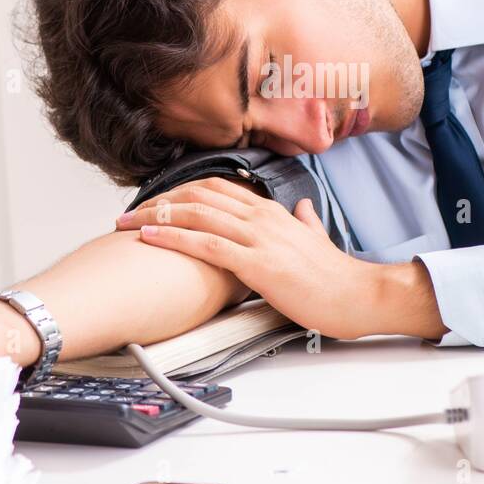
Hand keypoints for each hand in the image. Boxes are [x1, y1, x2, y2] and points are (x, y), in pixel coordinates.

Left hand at [114, 177, 443, 341]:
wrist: (356, 295)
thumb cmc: (335, 276)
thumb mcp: (317, 239)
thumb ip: (305, 222)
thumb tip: (301, 209)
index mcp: (272, 211)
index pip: (216, 188)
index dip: (180, 192)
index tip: (155, 203)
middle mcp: (262, 217)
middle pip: (199, 195)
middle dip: (158, 201)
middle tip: (129, 212)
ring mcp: (259, 238)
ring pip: (198, 214)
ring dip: (156, 216)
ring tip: (128, 223)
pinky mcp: (257, 263)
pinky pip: (207, 244)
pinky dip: (173, 238)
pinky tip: (150, 239)